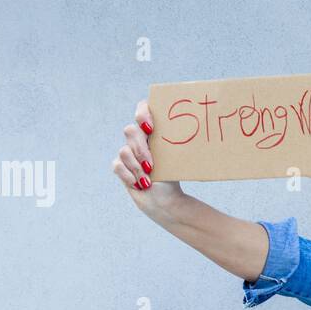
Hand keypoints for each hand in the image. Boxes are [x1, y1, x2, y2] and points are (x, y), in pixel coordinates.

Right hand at [112, 99, 183, 215]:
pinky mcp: (120, 166)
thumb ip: (176, 143)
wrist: (167, 200)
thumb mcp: (178, 158)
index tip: (151, 128)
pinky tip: (141, 184)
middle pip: (130, 131)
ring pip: (124, 151)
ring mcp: (128, 151)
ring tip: (149, 180)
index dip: (142, 113)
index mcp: (154, 131)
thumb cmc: (174, 177)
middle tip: (151, 165)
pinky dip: (130, 176)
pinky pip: (118, 165)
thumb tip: (193, 131)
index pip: (143, 109)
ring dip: (137, 168)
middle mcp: (139, 138)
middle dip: (141, 149)